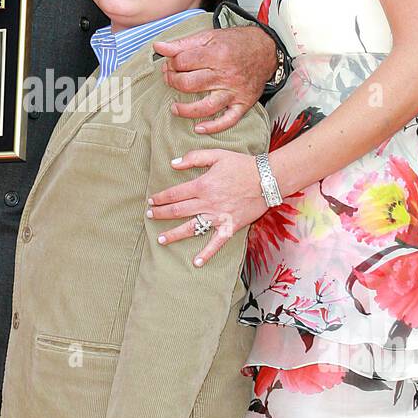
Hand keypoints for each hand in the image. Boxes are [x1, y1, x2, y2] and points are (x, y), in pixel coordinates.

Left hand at [146, 148, 267, 264]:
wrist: (268, 178)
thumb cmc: (242, 165)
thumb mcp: (217, 154)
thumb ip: (194, 157)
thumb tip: (173, 163)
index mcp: (203, 185)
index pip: (175, 194)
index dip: (161, 198)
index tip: (152, 201)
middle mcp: (208, 203)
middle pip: (178, 211)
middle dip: (161, 214)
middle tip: (149, 216)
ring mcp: (218, 216)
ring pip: (192, 228)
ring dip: (175, 234)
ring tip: (161, 240)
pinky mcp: (230, 226)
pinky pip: (217, 242)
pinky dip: (207, 253)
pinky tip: (196, 262)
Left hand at [152, 25, 276, 133]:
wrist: (266, 50)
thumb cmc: (235, 43)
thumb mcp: (208, 36)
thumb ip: (182, 44)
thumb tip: (158, 46)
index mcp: (216, 54)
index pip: (183, 62)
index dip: (172, 63)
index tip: (171, 64)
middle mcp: (225, 74)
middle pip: (190, 84)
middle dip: (174, 82)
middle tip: (170, 80)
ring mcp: (234, 91)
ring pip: (206, 106)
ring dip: (186, 110)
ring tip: (175, 108)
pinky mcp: (243, 103)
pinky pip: (228, 120)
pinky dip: (213, 127)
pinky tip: (199, 128)